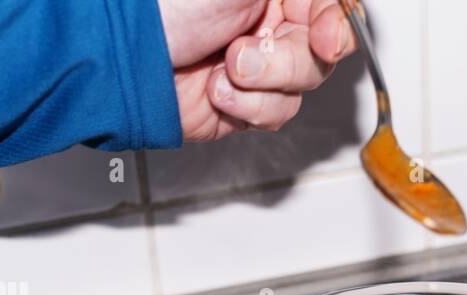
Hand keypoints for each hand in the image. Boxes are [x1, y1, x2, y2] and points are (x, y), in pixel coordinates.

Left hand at [157, 0, 357, 139]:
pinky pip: (276, 113)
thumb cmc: (167, 6)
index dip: (338, 25)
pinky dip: (248, 108)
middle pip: (323, 53)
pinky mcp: (246, 102)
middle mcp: (271, 23)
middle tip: (243, 55)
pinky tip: (215, 91)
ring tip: (222, 72)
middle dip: (286, 62)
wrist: (127, 60)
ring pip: (302, 88)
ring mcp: (261, 65)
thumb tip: (336, 4)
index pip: (332, 7)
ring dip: (263, 87)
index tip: (326, 40)